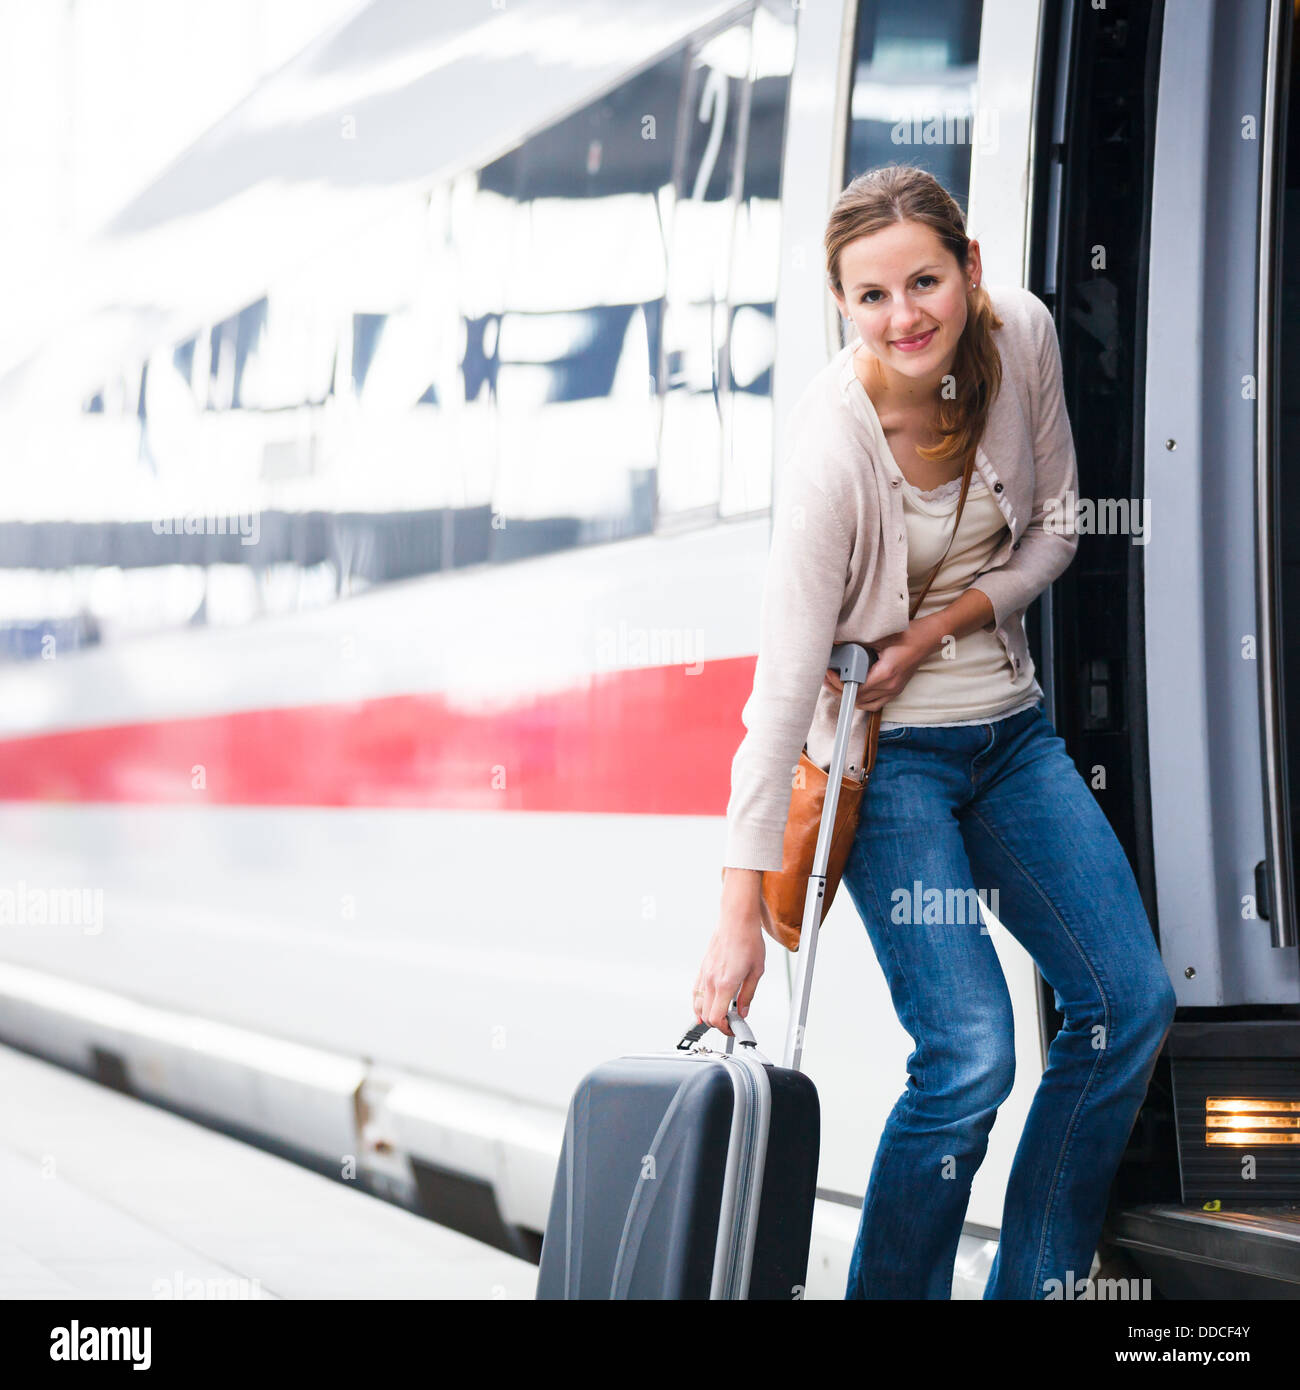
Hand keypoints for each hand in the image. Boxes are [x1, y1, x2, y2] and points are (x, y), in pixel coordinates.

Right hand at [694, 873, 765, 1036]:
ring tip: (720, 1016)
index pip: (717, 1018)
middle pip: (706, 1015)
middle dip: (718, 1024)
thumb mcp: (756, 972)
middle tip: (731, 1023)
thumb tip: (742, 1011)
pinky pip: (695, 991)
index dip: (725, 1029)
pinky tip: (706, 1004)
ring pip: (697, 1004)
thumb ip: (748, 995)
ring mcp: (704, 974)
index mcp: (725, 983)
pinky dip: (699, 1002)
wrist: (737, 920)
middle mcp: (711, 980)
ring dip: (706, 1015)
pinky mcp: (702, 968)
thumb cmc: (748, 940)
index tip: (733, 1029)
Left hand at [824, 622, 939, 711]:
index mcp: (885, 674)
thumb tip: (836, 642)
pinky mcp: (896, 689)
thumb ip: (858, 641)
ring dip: (850, 696)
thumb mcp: (880, 636)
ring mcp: (894, 690)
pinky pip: (875, 702)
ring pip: (866, 704)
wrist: (929, 637)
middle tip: (827, 677)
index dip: (839, 684)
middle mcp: (890, 687)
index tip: (829, 672)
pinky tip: (854, 687)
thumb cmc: (908, 634)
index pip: (856, 689)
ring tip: (837, 683)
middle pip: (858, 699)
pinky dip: (862, 699)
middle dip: (840, 690)